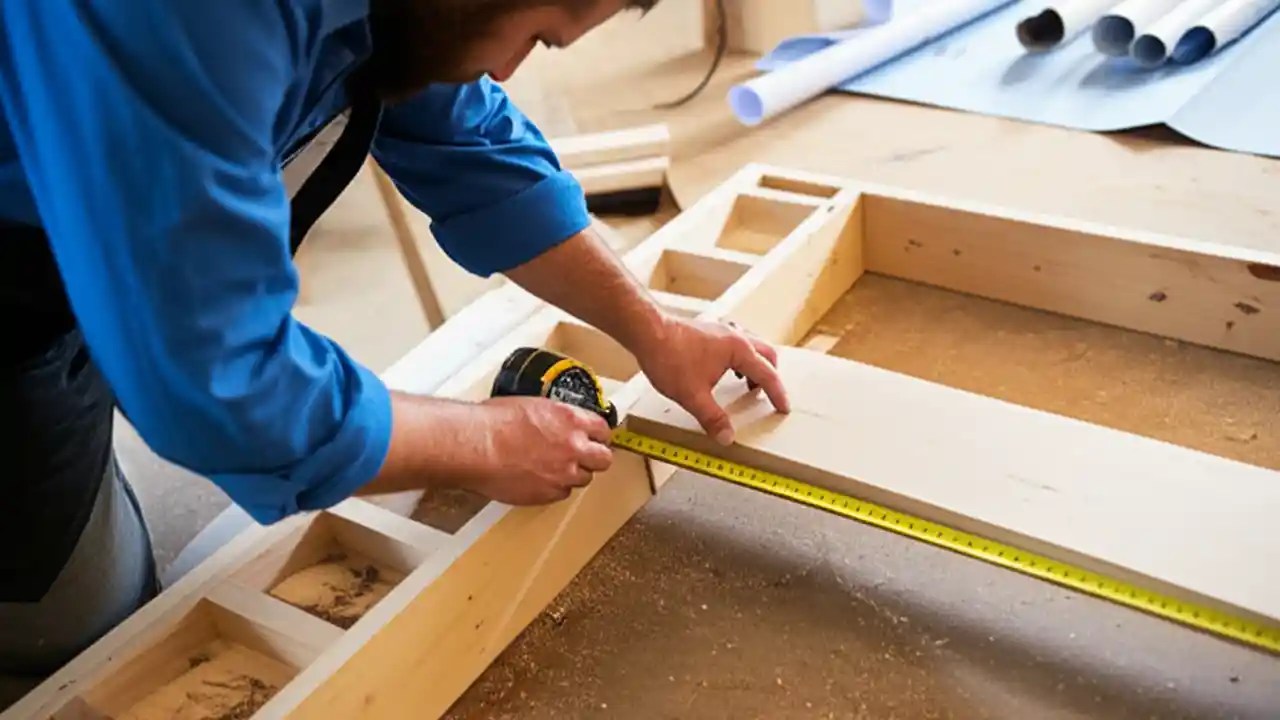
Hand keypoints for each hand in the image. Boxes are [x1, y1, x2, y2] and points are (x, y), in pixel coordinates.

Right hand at [461, 396, 613, 504]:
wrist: (476, 446)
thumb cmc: (493, 422)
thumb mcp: (532, 406)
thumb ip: (554, 417)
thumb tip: (557, 423)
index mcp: (571, 419)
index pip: (603, 430)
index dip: (597, 436)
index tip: (593, 438)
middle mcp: (573, 447)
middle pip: (603, 459)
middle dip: (594, 458)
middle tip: (582, 457)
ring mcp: (563, 473)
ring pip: (584, 479)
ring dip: (573, 474)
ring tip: (553, 469)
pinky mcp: (549, 494)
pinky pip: (562, 493)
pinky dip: (554, 488)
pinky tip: (539, 479)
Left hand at [634, 314, 789, 445]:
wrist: (647, 332)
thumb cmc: (669, 358)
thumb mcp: (693, 395)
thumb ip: (712, 418)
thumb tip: (726, 437)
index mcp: (739, 350)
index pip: (768, 375)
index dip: (777, 394)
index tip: (783, 408)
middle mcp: (735, 336)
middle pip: (766, 354)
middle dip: (770, 376)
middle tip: (766, 395)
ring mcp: (722, 330)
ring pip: (751, 346)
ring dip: (754, 365)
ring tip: (746, 385)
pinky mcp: (709, 330)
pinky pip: (735, 343)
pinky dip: (738, 358)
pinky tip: (724, 370)